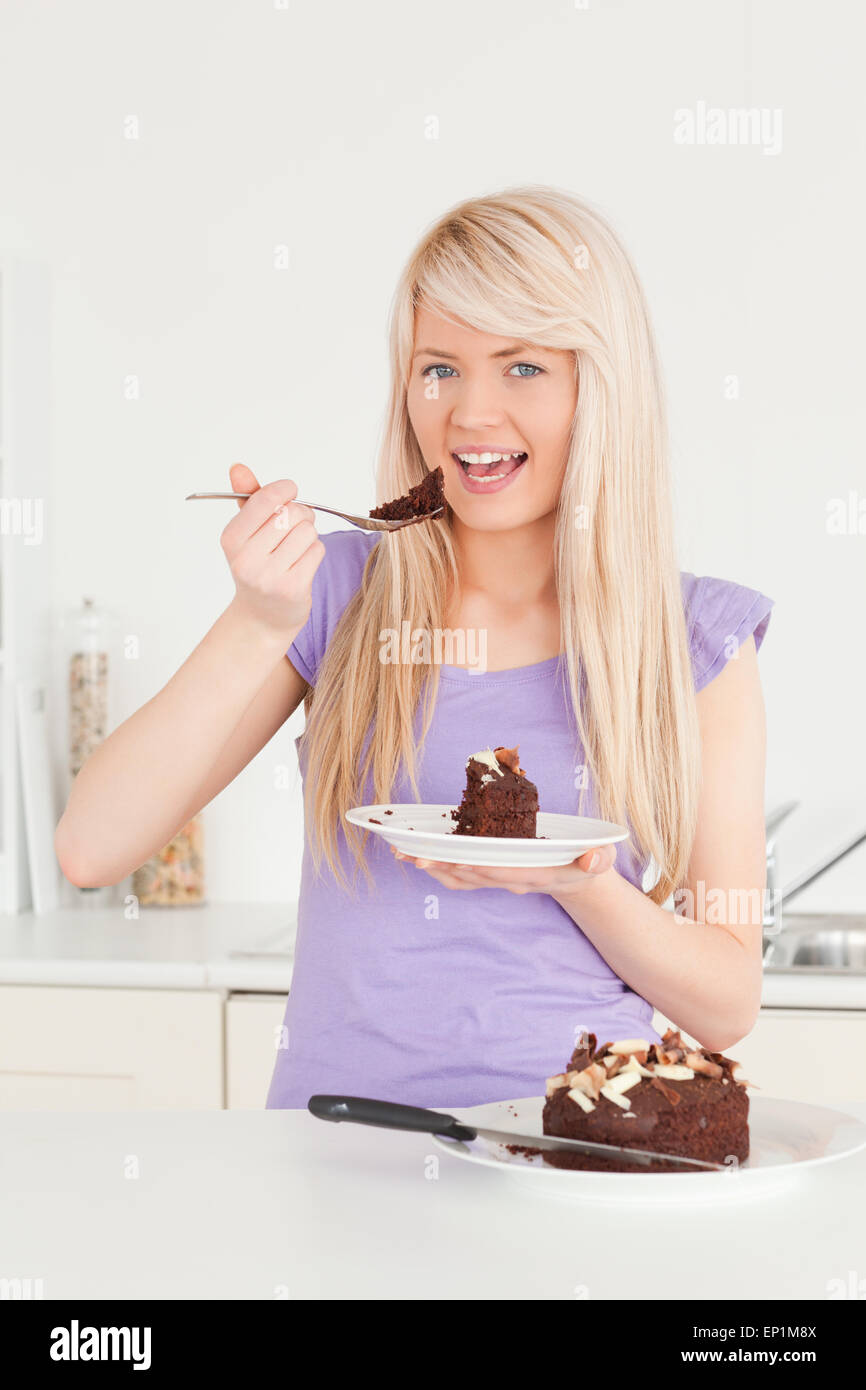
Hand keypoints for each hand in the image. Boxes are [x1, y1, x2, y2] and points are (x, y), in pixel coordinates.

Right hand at [220, 463, 325, 641]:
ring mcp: (269, 576)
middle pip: (291, 514)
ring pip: (308, 532)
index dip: (284, 490)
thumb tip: (238, 468)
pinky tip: (302, 563)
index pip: (264, 500)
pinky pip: (317, 551)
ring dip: (308, 535)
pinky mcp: (293, 589)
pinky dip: (315, 552)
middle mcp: (246, 559)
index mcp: (231, 539)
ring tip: (296, 547)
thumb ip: (248, 499)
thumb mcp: (246, 533)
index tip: (290, 490)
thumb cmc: (258, 566)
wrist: (262, 616)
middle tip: (295, 526)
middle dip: (300, 514)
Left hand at [388, 842, 617, 894]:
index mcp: (536, 874)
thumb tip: (592, 860)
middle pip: (473, 876)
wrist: (577, 878)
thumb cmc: (587, 861)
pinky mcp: (489, 874)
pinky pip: (459, 875)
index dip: (484, 869)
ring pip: (460, 877)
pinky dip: (437, 866)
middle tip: (414, 856)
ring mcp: (498, 879)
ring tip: (404, 854)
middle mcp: (512, 880)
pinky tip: (417, 856)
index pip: (507, 873)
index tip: (462, 861)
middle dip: (444, 866)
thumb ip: (599, 859)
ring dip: (432, 867)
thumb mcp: (601, 857)